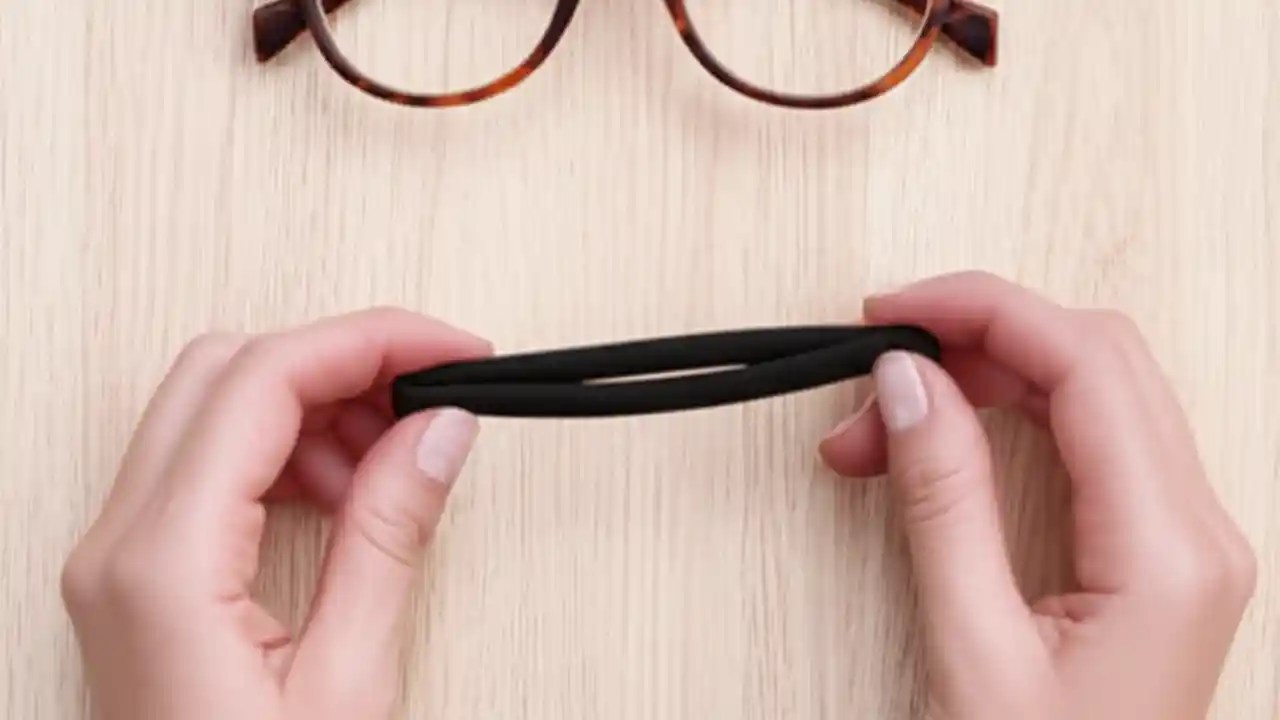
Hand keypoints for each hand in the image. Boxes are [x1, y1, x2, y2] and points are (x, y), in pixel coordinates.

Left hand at [60, 308, 491, 719]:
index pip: (264, 379)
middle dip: (340, 363)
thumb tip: (438, 429)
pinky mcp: (137, 576)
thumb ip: (390, 536)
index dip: (370, 344)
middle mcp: (118, 544)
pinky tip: (345, 495)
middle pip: (227, 370)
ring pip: (214, 405)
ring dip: (314, 407)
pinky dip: (284, 451)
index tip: (451, 352)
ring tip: (394, 461)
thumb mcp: (348, 684)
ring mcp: (117, 558)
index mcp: (162, 564)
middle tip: (430, 396)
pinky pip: (208, 462)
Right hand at [819, 272, 1255, 719]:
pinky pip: (1088, 440)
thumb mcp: (973, 647)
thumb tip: (908, 382)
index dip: (984, 312)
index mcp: (1169, 549)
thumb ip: (942, 499)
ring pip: (1091, 391)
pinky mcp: (1153, 553)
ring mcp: (1183, 540)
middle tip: (880, 363)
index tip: (894, 312)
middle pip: (1098, 358)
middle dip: (978, 339)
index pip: (1087, 363)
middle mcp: (1197, 530)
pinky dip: (1005, 420)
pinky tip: (937, 443)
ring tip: (881, 424)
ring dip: (984, 379)